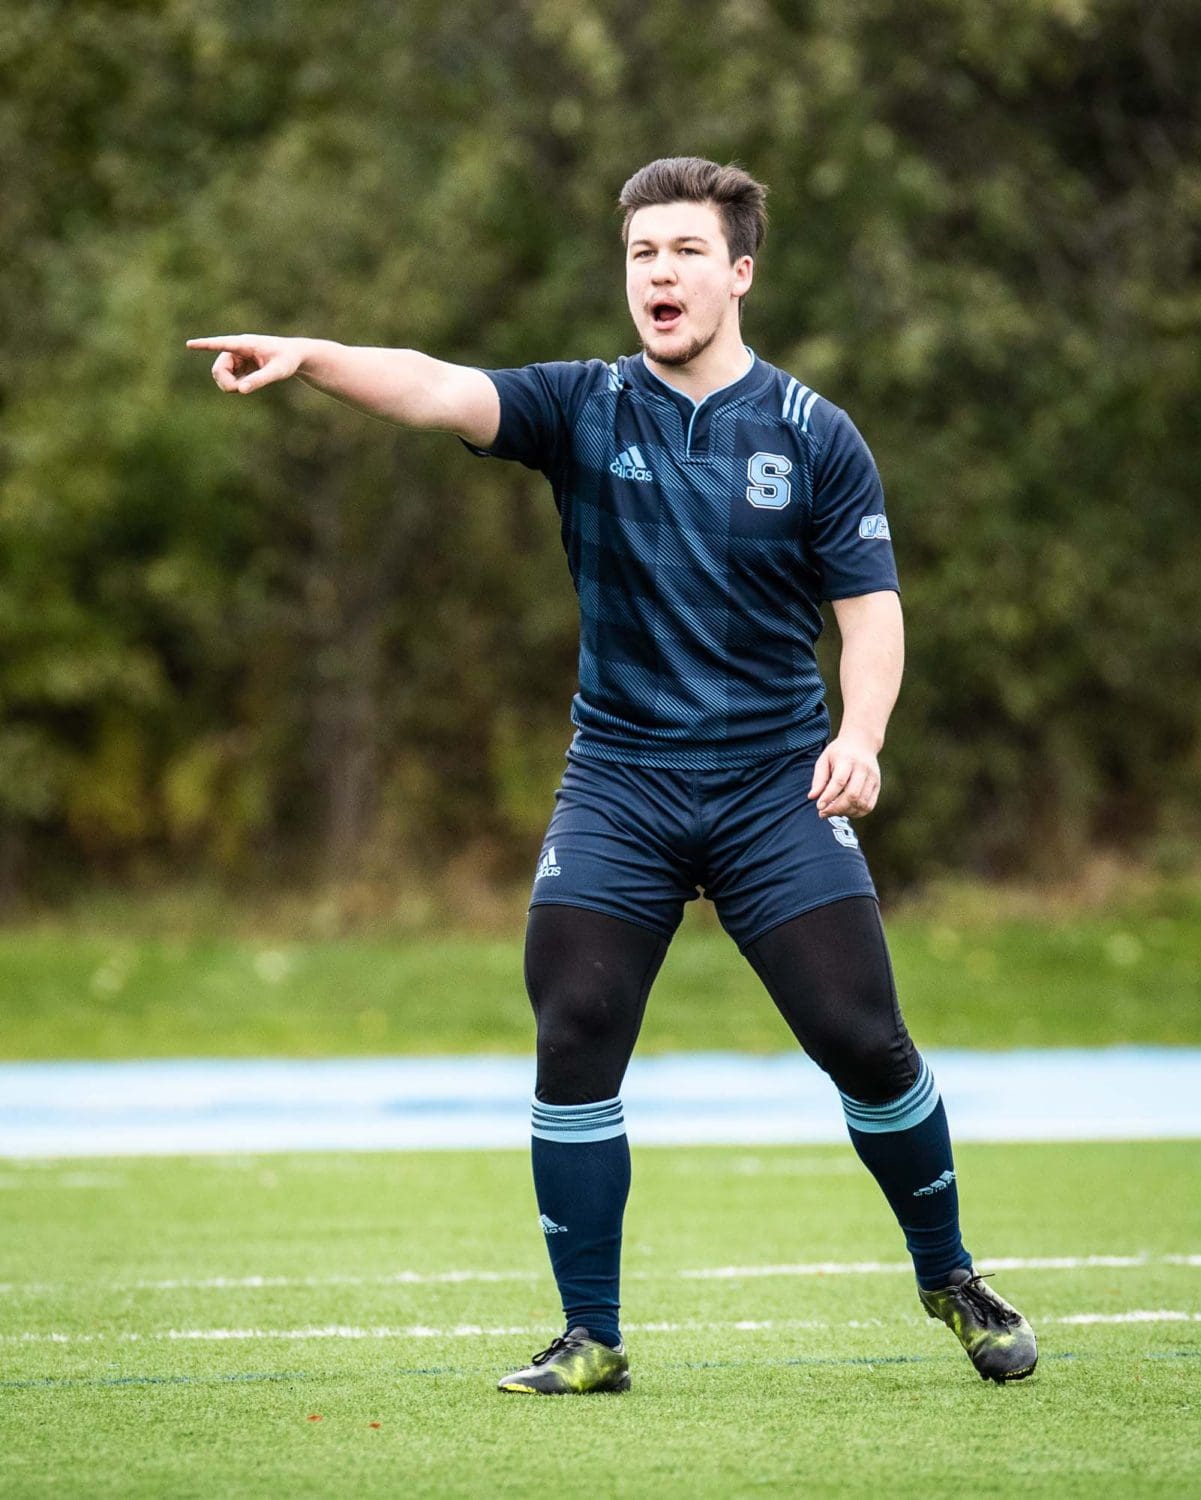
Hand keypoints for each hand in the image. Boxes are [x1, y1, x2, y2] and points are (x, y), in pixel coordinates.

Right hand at [185, 333, 305, 393]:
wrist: (293, 355)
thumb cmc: (287, 360)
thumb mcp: (277, 372)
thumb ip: (260, 380)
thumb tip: (241, 390)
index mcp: (245, 344)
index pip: (221, 343)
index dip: (204, 345)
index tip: (189, 344)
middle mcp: (236, 349)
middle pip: (218, 369)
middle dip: (226, 383)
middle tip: (241, 390)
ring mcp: (236, 357)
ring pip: (221, 375)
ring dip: (231, 385)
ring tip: (249, 385)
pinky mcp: (238, 365)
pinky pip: (229, 379)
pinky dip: (236, 386)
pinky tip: (250, 382)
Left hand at [807, 730, 880, 818]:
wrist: (861, 742)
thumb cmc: (838, 753)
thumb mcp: (824, 760)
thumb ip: (819, 779)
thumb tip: (812, 797)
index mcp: (847, 760)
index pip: (839, 781)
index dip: (829, 796)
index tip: (819, 806)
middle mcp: (863, 769)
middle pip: (852, 795)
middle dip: (837, 808)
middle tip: (823, 812)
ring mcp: (872, 777)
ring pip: (861, 803)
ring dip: (846, 812)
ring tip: (833, 812)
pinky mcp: (877, 785)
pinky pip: (869, 805)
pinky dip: (857, 813)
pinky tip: (846, 811)